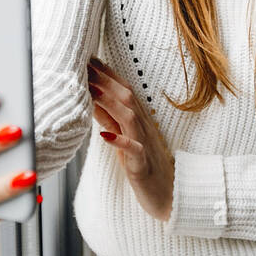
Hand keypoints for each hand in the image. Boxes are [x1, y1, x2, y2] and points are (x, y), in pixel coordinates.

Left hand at [87, 56, 174, 220]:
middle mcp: (143, 128)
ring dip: (110, 103)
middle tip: (86, 66)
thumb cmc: (145, 166)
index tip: (90, 59)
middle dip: (106, 80)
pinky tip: (105, 135)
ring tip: (91, 91)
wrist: (169, 196)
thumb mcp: (125, 138)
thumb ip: (110, 119)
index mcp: (138, 121)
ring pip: (129, 118)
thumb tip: (91, 99)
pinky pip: (133, 150)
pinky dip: (119, 141)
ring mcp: (144, 145)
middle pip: (126, 98)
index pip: (124, 91)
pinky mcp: (142, 165)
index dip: (108, 74)